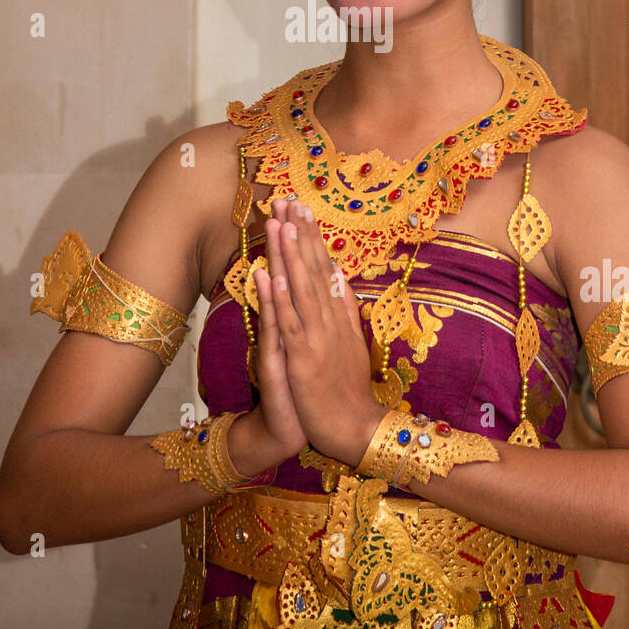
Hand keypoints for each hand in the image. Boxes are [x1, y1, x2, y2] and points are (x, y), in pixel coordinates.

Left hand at [260, 199, 384, 466]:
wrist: (355, 429)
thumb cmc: (349, 388)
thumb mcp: (352, 341)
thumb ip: (346, 308)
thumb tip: (340, 274)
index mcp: (339, 314)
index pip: (325, 267)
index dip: (313, 237)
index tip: (304, 207)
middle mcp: (330, 319)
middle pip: (312, 269)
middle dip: (300, 233)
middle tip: (289, 199)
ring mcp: (317, 337)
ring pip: (300, 288)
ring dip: (290, 254)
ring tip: (281, 222)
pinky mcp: (303, 358)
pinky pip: (289, 323)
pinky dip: (281, 298)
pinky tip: (272, 275)